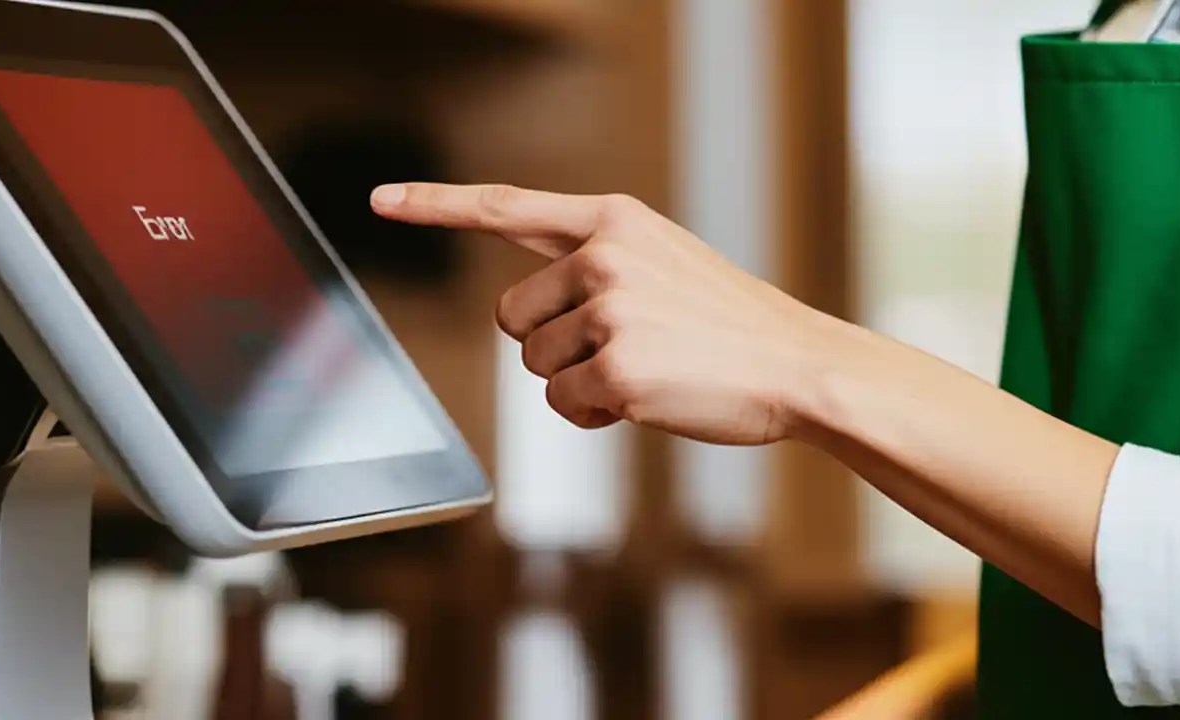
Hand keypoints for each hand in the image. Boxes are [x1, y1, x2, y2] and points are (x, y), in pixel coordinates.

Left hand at [371, 182, 838, 444]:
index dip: (436, 204)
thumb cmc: (728, 324)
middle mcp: (603, 255)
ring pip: (536, 364)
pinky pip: (563, 405)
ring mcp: (609, 309)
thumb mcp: (663, 261)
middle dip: (552, 344)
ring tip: (644, 371)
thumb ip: (594, 262)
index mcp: (613, 221)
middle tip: (620, 348)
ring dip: (578, 381)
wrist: (796, 364)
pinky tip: (647, 398)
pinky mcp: (616, 365)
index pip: (505, 207)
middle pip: (512, 316)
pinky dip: (594, 416)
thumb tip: (526, 306)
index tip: (382, 199)